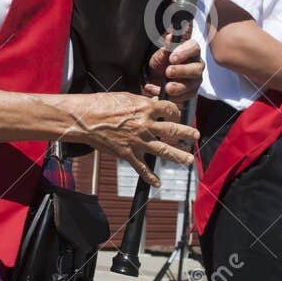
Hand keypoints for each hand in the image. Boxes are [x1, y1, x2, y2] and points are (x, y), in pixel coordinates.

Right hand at [63, 93, 197, 186]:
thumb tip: (154, 102)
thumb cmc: (102, 104)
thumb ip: (143, 102)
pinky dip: (150, 178)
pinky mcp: (127, 154)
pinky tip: (158, 183)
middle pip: (172, 130)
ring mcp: (137, 141)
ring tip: (189, 159)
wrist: (85, 119)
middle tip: (196, 135)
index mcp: (145, 108)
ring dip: (178, 156)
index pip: (170, 110)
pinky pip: (142, 168)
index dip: (176, 112)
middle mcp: (145, 125)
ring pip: (163, 150)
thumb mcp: (126, 97)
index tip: (177, 116)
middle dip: (186, 133)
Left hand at [145, 35, 203, 104]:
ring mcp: (195, 81)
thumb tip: (170, 37)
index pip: (194, 48)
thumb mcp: (160, 55)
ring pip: (192, 85)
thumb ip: (166, 48)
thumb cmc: (161, 63)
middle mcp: (197, 65)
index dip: (184, 52)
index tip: (172, 58)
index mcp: (191, 51)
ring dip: (178, 87)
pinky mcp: (191, 93)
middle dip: (182, 71)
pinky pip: (184, 97)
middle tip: (168, 72)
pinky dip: (171, 97)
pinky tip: (158, 92)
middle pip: (196, 68)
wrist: (155, 79)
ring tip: (166, 88)